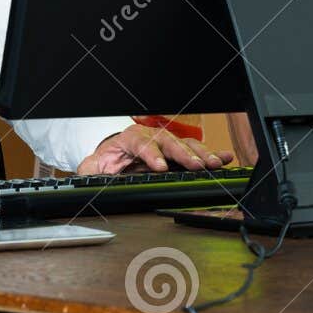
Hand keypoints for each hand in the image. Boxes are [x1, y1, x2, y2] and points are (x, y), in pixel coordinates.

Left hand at [77, 124, 235, 174]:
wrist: (115, 156)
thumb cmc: (107, 161)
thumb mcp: (92, 166)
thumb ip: (90, 170)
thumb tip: (87, 174)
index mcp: (130, 139)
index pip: (141, 144)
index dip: (151, 155)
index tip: (160, 166)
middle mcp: (151, 138)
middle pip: (169, 142)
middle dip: (184, 154)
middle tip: (196, 166)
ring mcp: (166, 144)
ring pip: (185, 144)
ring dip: (202, 154)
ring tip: (216, 163)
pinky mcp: (178, 152)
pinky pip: (196, 151)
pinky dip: (212, 154)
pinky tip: (226, 158)